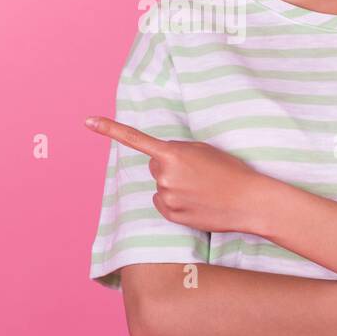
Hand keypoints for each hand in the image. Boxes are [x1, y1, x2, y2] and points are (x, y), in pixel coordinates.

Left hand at [85, 115, 271, 234]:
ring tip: (201, 188)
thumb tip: (160, 161)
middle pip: (154, 165)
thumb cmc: (229, 170)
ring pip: (159, 186)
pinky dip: (175, 202)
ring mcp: (166, 197)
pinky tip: (196, 202)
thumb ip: (177, 151)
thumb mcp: (202, 149)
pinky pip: (163, 203)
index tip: (88, 121)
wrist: (248, 200)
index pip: (135, 139)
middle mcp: (164, 175)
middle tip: (197, 172)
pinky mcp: (171, 215)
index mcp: (172, 154)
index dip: (109, 129)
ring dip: (174, 185)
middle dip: (170, 166)